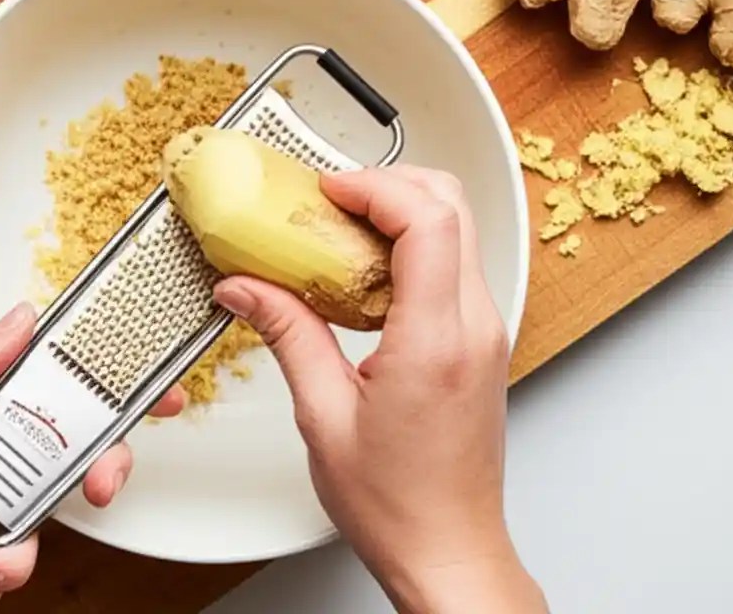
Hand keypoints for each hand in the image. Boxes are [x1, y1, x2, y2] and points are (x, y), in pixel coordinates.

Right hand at [213, 165, 546, 612]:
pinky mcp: (481, 342)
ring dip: (400, 214)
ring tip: (339, 235)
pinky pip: (454, 267)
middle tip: (329, 201)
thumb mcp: (322, 416)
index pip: (428, 221)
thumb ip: (287, 335)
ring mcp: (486, 332)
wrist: (447, 547)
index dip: (375, 187)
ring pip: (457, 231)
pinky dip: (413, 248)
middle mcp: (474, 328)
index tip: (327, 190)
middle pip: (452, 206)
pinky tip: (364, 275)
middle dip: (388, 185)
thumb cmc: (397, 503)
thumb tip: (246, 287)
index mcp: (435, 342)